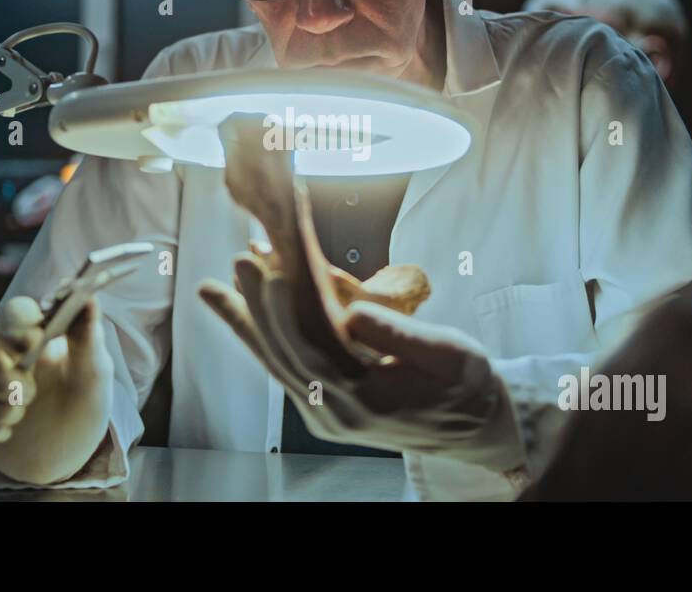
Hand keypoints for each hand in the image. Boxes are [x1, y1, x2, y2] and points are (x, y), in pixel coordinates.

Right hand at [0, 295, 114, 483]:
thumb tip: (89, 299)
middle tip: (27, 393)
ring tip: (19, 416)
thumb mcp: (93, 374)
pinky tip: (4, 434)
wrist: (67, 453)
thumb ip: (87, 338)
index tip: (35, 340)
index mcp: (26, 334)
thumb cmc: (79, 403)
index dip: (16, 321)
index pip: (11, 313)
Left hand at [200, 254, 525, 470]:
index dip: (288, 315)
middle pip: (285, 355)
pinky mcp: (322, 405)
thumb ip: (402, 335)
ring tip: (215, 287)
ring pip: (276, 361)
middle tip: (243, 261)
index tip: (274, 274)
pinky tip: (235, 310)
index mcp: (367, 403)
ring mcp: (324, 414)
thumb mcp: (452, 356)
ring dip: (246, 320)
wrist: (475, 430)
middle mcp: (336, 414)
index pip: (313, 355)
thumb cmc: (468, 389)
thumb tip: (352, 313)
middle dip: (258, 306)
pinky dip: (257, 335)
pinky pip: (283, 366)